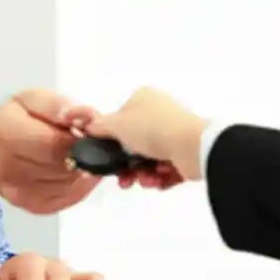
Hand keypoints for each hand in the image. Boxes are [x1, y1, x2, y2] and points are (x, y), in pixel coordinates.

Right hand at [0, 90, 99, 213]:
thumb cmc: (11, 122)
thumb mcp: (31, 99)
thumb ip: (58, 106)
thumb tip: (87, 118)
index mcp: (5, 137)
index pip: (55, 144)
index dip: (79, 136)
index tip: (86, 128)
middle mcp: (9, 170)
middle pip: (66, 165)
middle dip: (83, 151)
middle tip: (79, 138)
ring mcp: (22, 194)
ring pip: (73, 181)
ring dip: (82, 166)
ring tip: (70, 151)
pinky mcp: (36, 207)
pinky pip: (74, 196)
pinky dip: (80, 181)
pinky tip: (70, 167)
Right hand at [65, 87, 207, 183]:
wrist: (191, 147)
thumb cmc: (157, 128)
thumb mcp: (117, 125)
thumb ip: (99, 126)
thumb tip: (89, 127)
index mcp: (143, 99)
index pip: (120, 120)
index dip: (112, 140)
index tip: (107, 155)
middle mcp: (159, 114)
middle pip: (134, 145)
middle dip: (128, 165)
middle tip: (125, 177)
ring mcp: (173, 133)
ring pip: (149, 160)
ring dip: (144, 174)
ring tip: (146, 180)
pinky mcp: (184, 153)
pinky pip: (165, 169)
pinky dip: (160, 177)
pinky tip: (159, 179)